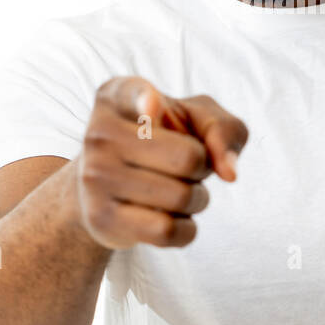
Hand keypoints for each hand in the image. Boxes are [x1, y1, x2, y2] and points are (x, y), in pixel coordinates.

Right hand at [77, 76, 248, 249]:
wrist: (106, 186)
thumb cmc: (162, 141)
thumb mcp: (196, 118)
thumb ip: (223, 128)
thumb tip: (228, 172)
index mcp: (117, 96)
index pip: (134, 93)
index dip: (148, 100)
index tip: (154, 103)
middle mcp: (98, 133)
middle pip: (188, 158)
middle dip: (203, 168)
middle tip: (184, 167)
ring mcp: (95, 178)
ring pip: (182, 198)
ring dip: (196, 199)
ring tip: (176, 190)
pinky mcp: (101, 219)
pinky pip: (168, 231)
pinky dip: (186, 229)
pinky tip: (171, 218)